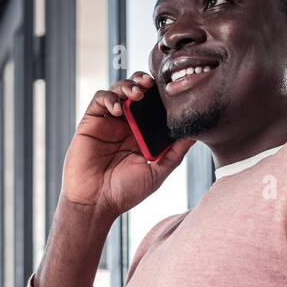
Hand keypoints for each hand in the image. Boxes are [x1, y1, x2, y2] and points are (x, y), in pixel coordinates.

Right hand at [60, 72, 195, 224]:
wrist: (96, 203)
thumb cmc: (125, 193)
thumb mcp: (157, 172)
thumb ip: (175, 152)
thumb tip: (195, 133)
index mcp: (142, 134)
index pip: (153, 106)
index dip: (159, 94)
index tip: (169, 90)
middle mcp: (125, 125)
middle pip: (135, 91)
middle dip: (143, 82)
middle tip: (151, 84)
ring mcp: (108, 122)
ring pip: (118, 90)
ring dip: (128, 86)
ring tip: (137, 94)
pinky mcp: (91, 122)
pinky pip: (99, 99)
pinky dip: (109, 98)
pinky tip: (117, 109)